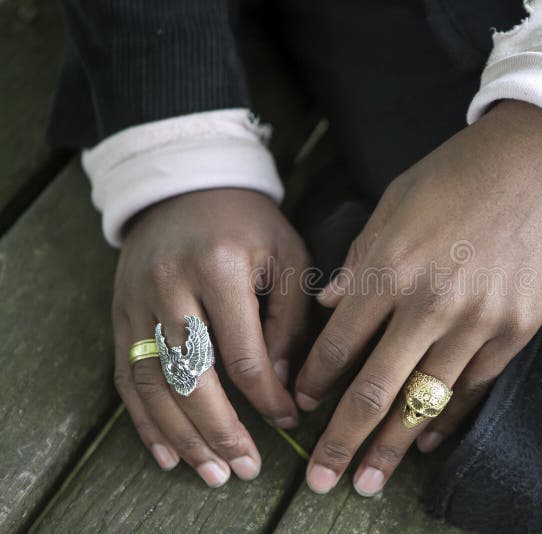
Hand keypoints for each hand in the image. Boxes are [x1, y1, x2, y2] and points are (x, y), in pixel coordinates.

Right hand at [112, 189, 309, 486]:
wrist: (187, 184)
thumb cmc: (249, 223)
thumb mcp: (287, 256)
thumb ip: (289, 320)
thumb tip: (282, 386)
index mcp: (219, 267)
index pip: (243, 353)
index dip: (267, 396)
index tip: (288, 419)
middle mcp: (170, 286)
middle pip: (192, 377)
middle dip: (221, 431)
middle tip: (244, 469)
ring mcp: (136, 301)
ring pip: (154, 385)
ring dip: (182, 436)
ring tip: (210, 472)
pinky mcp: (119, 313)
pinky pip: (126, 376)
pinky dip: (144, 419)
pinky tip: (165, 451)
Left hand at [295, 100, 541, 495]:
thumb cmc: (461, 172)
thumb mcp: (396, 201)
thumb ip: (360, 257)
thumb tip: (328, 303)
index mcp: (391, 265)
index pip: (340, 343)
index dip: (315, 381)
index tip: (300, 405)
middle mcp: (430, 302)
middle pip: (375, 389)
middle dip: (342, 441)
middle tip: (319, 480)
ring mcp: (478, 320)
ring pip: (424, 400)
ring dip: (392, 447)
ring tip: (368, 482)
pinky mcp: (517, 328)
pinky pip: (474, 388)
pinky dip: (447, 418)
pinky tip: (426, 441)